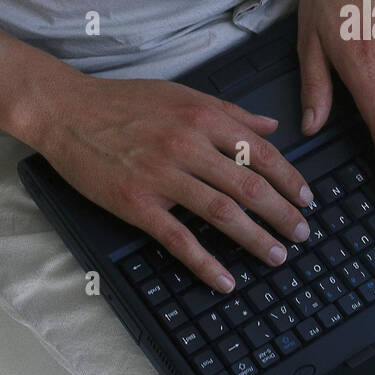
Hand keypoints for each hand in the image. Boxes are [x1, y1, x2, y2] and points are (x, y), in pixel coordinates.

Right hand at [31, 73, 314, 291]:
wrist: (67, 111)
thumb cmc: (124, 102)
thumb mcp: (183, 95)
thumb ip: (230, 113)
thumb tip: (270, 127)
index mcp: (202, 117)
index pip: (261, 153)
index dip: (289, 179)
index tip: (307, 198)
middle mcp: (187, 145)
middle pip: (249, 185)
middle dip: (282, 213)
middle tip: (302, 232)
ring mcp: (161, 176)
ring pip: (222, 212)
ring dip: (255, 238)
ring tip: (277, 255)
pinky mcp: (136, 204)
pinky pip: (178, 239)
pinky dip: (206, 263)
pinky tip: (225, 279)